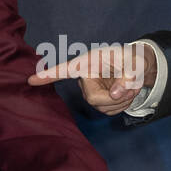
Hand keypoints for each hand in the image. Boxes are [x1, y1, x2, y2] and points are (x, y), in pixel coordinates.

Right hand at [26, 41, 155, 115]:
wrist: (139, 67)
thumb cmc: (134, 59)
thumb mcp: (135, 65)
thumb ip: (127, 78)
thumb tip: (115, 94)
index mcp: (90, 61)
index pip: (66, 69)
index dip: (48, 75)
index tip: (31, 80)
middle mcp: (85, 75)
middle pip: (92, 98)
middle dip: (115, 98)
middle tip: (131, 88)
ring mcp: (90, 89)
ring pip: (100, 107)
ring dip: (121, 101)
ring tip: (130, 87)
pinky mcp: (97, 100)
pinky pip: (106, 111)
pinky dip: (120, 106)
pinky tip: (125, 94)